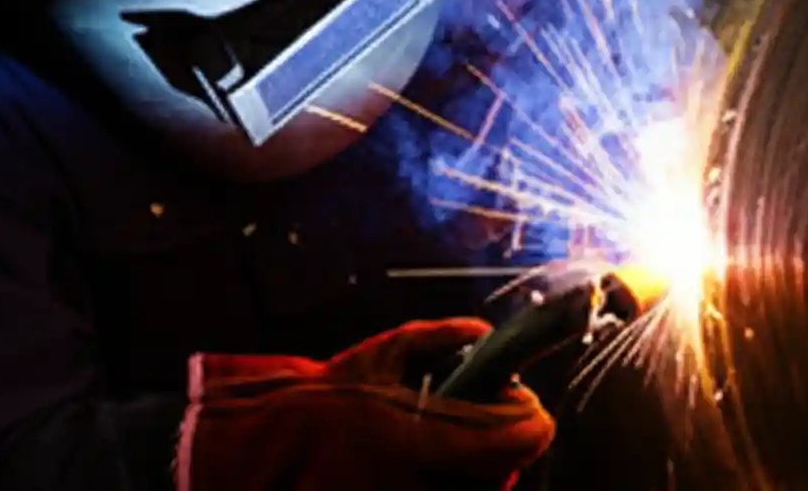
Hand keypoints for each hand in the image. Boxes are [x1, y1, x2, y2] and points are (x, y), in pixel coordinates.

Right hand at [176, 318, 555, 490]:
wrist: (277, 447)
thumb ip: (441, 336)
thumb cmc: (329, 400)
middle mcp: (427, 485)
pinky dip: (452, 483)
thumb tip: (485, 332)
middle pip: (505, 474)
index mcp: (428, 441)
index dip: (530, 419)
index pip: (521, 439)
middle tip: (484, 420)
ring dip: (478, 469)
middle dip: (501, 445)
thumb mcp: (385, 352)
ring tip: (447, 443)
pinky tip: (428, 463)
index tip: (523, 404)